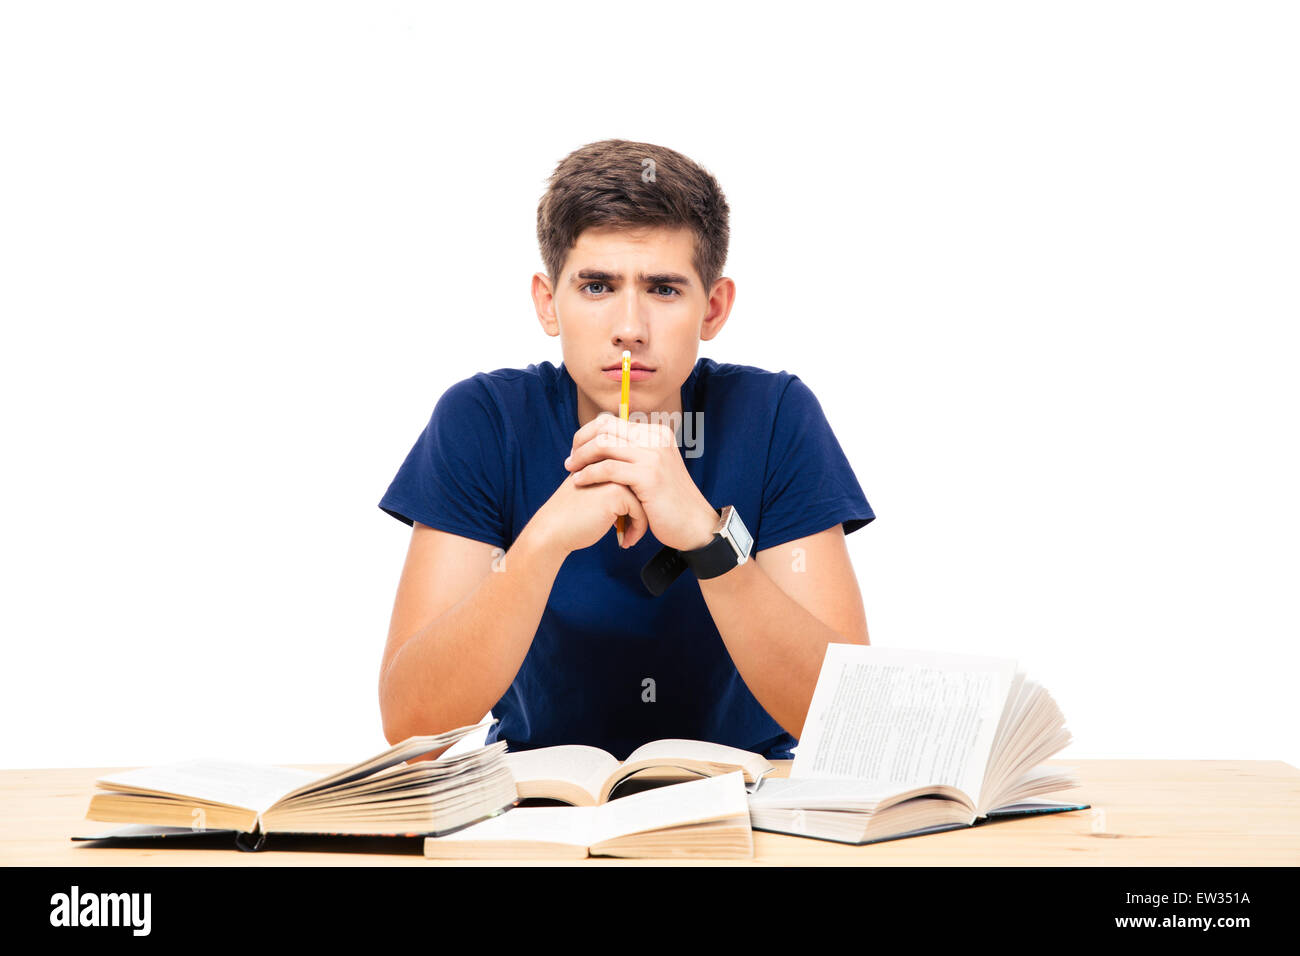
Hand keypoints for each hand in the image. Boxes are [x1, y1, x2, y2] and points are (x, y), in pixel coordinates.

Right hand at [531, 470, 650, 556]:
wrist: (552, 531)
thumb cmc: (571, 518)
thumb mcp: (591, 494)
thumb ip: (610, 489)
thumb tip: (639, 497)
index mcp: (601, 460)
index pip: (634, 480)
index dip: (636, 503)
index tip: (630, 521)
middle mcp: (609, 463)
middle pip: (642, 488)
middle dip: (641, 511)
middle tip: (633, 531)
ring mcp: (613, 476)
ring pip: (644, 499)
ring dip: (640, 522)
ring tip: (630, 537)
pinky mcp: (616, 493)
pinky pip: (640, 512)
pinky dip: (637, 529)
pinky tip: (626, 542)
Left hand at [562, 413, 718, 551]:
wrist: (694, 524)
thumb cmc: (668, 502)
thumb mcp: (654, 469)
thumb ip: (634, 454)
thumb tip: (603, 444)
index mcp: (656, 432)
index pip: (611, 421)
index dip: (588, 433)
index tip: (577, 450)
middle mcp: (655, 438)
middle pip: (605, 427)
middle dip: (581, 442)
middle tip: (570, 461)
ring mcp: (653, 455)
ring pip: (603, 444)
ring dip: (581, 457)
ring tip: (571, 471)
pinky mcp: (648, 476)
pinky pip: (608, 468)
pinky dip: (589, 474)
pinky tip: (579, 482)